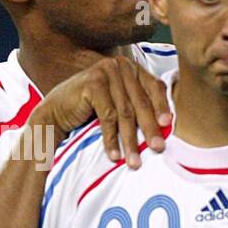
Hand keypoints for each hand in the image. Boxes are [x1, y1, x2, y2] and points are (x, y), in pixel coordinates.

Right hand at [37, 56, 170, 168]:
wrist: (57, 112)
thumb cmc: (93, 109)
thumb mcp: (122, 104)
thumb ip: (142, 106)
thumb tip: (170, 125)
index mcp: (132, 67)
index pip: (154, 87)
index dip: (163, 106)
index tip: (169, 125)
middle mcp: (120, 66)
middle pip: (141, 102)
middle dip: (150, 129)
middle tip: (159, 149)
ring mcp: (105, 72)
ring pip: (125, 113)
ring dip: (131, 141)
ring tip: (134, 162)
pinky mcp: (92, 84)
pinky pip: (107, 117)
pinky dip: (111, 139)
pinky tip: (114, 155)